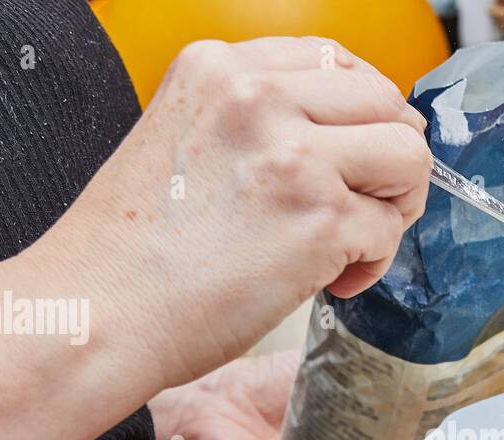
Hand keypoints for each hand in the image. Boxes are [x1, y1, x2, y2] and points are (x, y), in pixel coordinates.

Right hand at [39, 36, 431, 390]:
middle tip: (363, 208)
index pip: (332, 60)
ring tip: (354, 244)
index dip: (360, 113)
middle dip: (388, 159)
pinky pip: (388, 230)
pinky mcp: (319, 219)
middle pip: (383, 101)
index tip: (353, 155)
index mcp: (217, 68)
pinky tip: (329, 283)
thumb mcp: (178, 140)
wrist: (96, 315)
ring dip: (395, 205)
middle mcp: (257, 97)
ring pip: (407, 156)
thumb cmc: (130, 254)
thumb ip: (250, 124)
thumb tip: (339, 141)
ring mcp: (293, 155)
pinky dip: (372, 263)